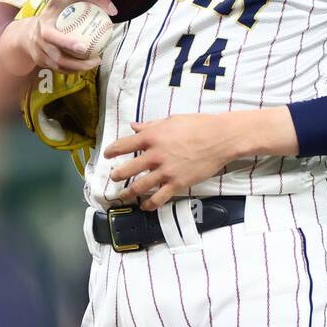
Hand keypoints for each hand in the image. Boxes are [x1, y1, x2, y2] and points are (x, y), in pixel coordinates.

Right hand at [20, 0, 116, 73]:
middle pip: (56, 57)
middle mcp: (38, 40)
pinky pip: (59, 69)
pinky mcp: (41, 63)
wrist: (29, 30)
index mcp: (43, 24)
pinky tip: (86, 66)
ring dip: (79, 67)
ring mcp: (39, 53)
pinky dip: (73, 69)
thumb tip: (113, 10)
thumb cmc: (56, 12)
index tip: (83, 47)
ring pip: (59, 66)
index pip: (51, 35)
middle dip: (77, 62)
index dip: (66, 43)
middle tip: (97, 59)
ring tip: (96, 62)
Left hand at [105, 113, 246, 210]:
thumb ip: (150, 126)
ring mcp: (165, 172)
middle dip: (116, 176)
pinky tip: (145, 206)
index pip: (123, 145)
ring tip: (122, 196)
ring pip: (139, 187)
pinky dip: (149, 204)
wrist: (220, 138)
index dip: (111, 151)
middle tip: (113, 178)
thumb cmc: (197, 125)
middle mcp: (154, 155)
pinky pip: (158, 198)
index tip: (106, 155)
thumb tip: (134, 127)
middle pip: (127, 170)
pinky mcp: (177, 184)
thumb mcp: (171, 120)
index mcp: (151, 137)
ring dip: (128, 193)